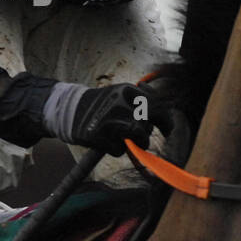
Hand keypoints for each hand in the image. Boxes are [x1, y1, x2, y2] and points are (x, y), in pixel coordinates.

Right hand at [53, 83, 173, 155]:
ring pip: (138, 137)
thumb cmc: (104, 104)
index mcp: (127, 91)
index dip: (166, 120)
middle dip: (151, 131)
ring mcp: (107, 119)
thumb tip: (170, 114)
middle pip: (148, 123)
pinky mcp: (97, 135)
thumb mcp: (122, 94)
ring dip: (139, 143)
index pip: (156, 105)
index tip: (169, 129)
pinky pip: (119, 149)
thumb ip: (144, 100)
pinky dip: (117, 149)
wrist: (70, 109)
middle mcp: (119, 103)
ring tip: (131, 141)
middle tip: (151, 135)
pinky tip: (109, 142)